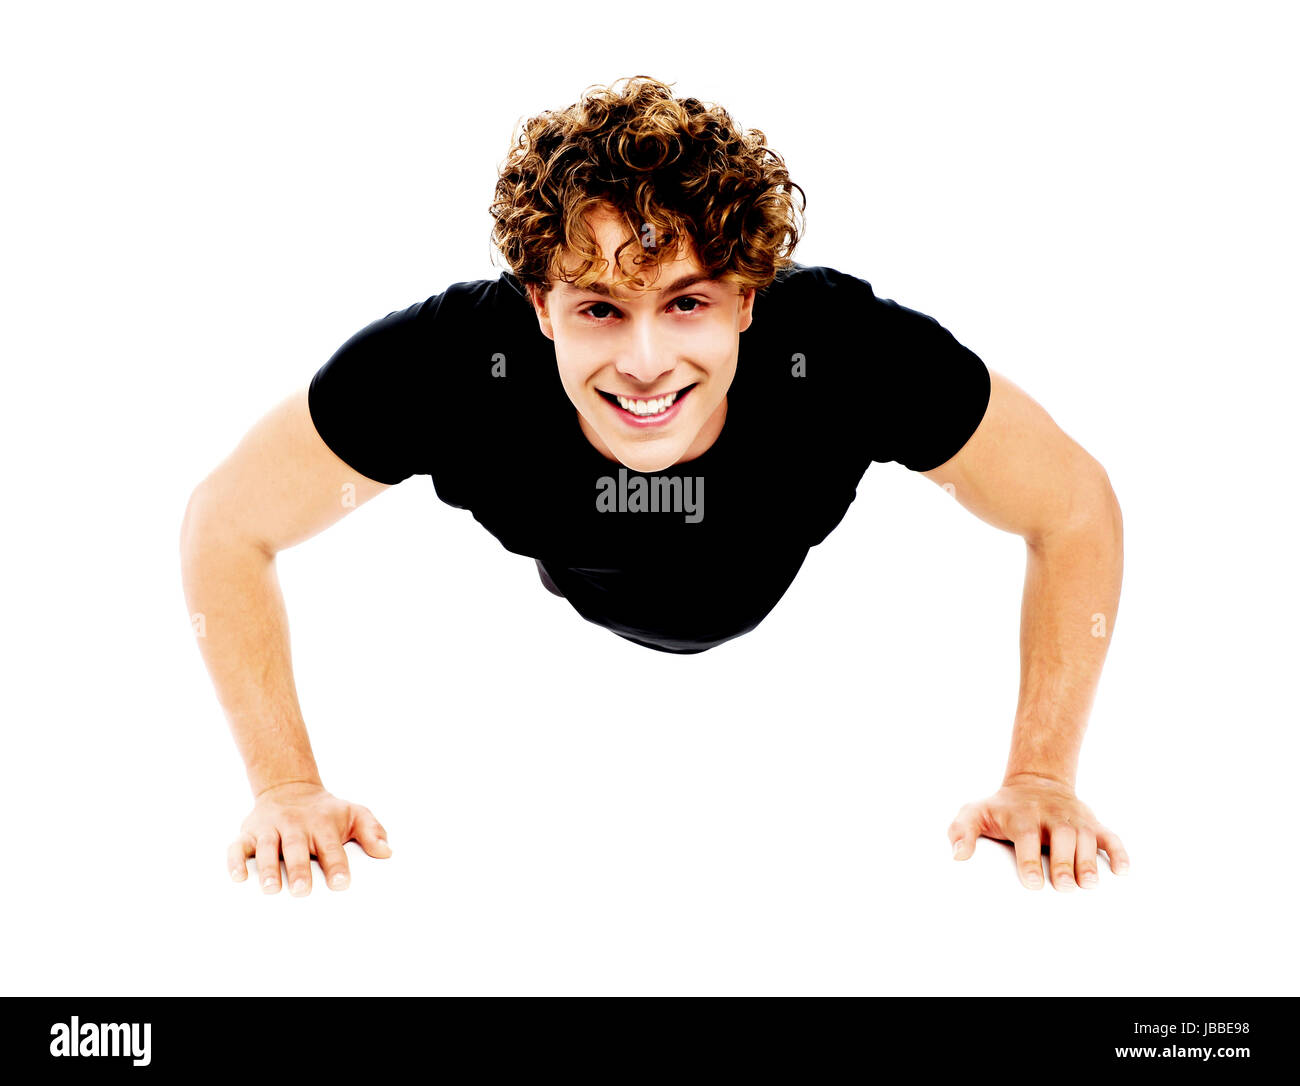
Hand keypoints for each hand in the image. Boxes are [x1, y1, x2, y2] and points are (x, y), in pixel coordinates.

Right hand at [227, 781, 391, 894]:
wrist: (290, 788)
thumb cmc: (326, 812)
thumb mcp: (354, 813)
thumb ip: (372, 831)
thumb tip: (387, 852)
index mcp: (322, 824)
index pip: (330, 847)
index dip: (336, 865)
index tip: (340, 884)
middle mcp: (294, 825)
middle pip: (296, 848)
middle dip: (299, 869)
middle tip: (303, 891)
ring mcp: (270, 828)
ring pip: (266, 847)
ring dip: (267, 869)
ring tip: (271, 890)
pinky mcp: (248, 831)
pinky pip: (237, 846)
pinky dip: (235, 860)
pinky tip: (238, 877)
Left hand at [948, 773, 1129, 889]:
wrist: (1036, 782)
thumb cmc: (1002, 808)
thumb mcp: (975, 813)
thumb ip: (962, 832)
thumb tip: (957, 857)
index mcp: (1022, 815)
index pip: (1026, 836)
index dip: (1030, 860)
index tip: (1032, 883)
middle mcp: (1051, 816)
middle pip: (1061, 838)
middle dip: (1063, 863)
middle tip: (1063, 887)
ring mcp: (1074, 820)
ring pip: (1087, 839)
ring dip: (1089, 861)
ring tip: (1088, 885)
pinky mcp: (1093, 824)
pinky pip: (1111, 836)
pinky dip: (1119, 852)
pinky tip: (1123, 871)